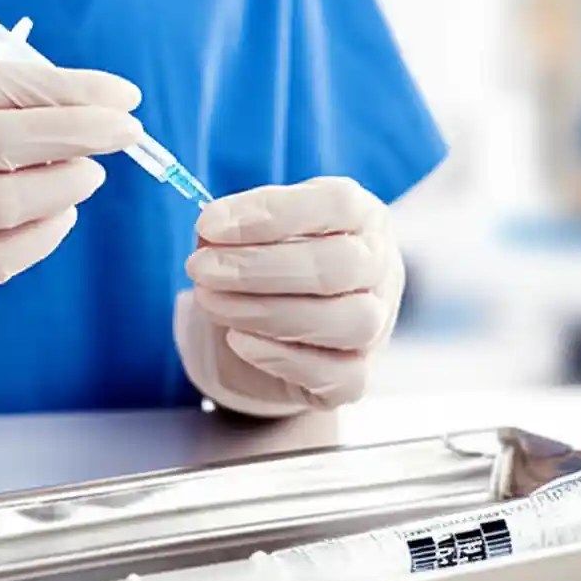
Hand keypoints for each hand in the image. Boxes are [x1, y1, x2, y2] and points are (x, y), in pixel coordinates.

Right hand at [0, 59, 142, 362]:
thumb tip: (94, 103)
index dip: (61, 87)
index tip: (121, 95)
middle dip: (78, 132)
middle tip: (127, 131)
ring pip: (3, 201)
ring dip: (65, 185)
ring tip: (91, 174)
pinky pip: (1, 256)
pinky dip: (46, 233)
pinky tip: (62, 216)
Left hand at [175, 177, 403, 416]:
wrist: (274, 334)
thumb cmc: (272, 268)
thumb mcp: (253, 233)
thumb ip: (233, 228)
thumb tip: (211, 232)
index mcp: (362, 217)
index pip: (337, 205)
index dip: (273, 213)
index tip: (211, 224)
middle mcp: (380, 267)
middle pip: (340, 265)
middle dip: (259, 268)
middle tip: (200, 267)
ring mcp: (377, 325)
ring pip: (346, 322)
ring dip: (266, 313)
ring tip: (212, 302)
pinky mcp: (359, 376)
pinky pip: (338, 375)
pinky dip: (282, 358)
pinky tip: (239, 340)